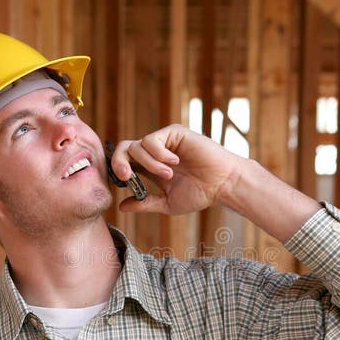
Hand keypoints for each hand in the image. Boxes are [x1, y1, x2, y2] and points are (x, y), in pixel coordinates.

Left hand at [109, 125, 242, 214]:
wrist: (221, 184)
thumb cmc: (200, 193)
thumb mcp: (167, 203)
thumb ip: (144, 203)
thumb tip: (121, 206)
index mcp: (150, 167)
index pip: (124, 163)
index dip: (118, 171)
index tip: (123, 184)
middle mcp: (154, 152)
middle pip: (124, 149)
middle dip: (119, 163)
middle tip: (127, 177)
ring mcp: (163, 141)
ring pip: (138, 146)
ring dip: (150, 164)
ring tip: (169, 175)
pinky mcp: (173, 132)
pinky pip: (152, 140)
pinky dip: (159, 154)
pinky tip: (174, 163)